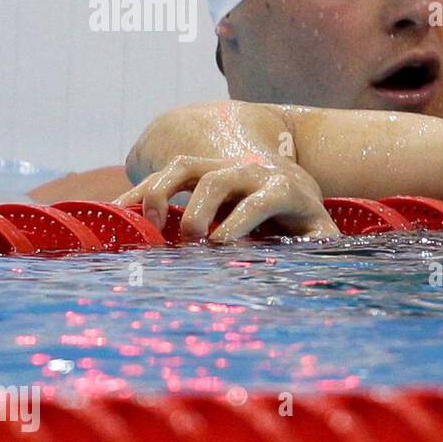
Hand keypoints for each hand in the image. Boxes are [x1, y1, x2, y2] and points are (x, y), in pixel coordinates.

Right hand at [114, 155, 338, 241]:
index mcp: (284, 188)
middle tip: (191, 240)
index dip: (242, 218)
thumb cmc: (305, 220)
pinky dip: (144, 190)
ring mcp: (222, 166)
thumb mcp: (320, 236)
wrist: (295, 183)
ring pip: (187, 167)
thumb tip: (316, 275)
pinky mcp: (200, 169)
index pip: (263, 198)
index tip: (221, 242)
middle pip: (221, 179)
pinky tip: (122, 212)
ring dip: (165, 191)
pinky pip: (167, 172)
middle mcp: (251, 171)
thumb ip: (319, 250)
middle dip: (202, 208)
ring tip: (151, 224)